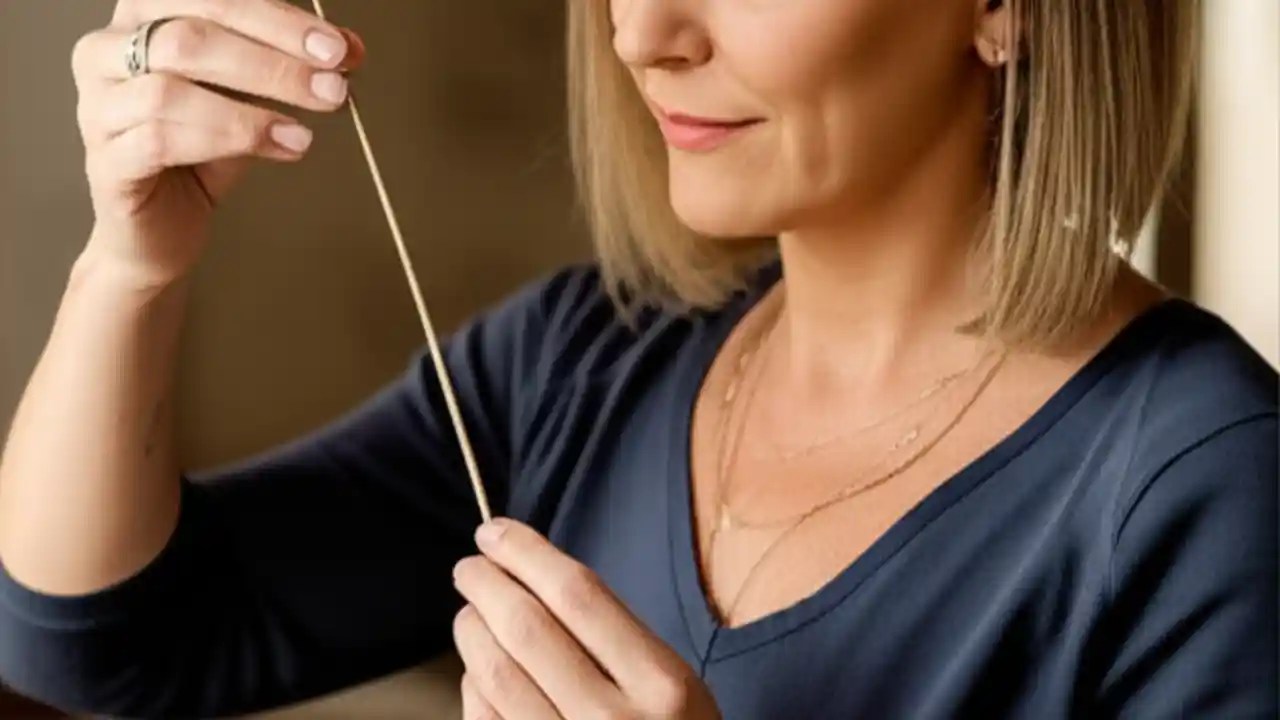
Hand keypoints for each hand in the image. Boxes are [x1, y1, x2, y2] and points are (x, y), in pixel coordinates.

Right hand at [71, 0, 365, 288]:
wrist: (160, 232)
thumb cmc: (200, 155)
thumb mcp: (251, 99)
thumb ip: (288, 69)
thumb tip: (347, 50)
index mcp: (142, 18)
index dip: (276, 19)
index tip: (336, 47)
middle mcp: (106, 52)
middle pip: (189, 34)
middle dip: (272, 58)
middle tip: (331, 84)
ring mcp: (98, 106)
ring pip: (170, 87)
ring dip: (253, 104)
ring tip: (307, 128)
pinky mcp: (107, 161)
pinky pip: (161, 139)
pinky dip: (230, 139)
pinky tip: (280, 147)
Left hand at [452, 518, 720, 719]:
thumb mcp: (675, 691)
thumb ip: (616, 643)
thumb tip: (530, 580)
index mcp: (662, 687)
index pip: (578, 594)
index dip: (526, 554)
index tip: (496, 532)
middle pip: (527, 629)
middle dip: (486, 585)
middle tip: (469, 566)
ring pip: (495, 675)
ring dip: (471, 632)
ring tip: (470, 614)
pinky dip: (474, 688)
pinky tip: (479, 672)